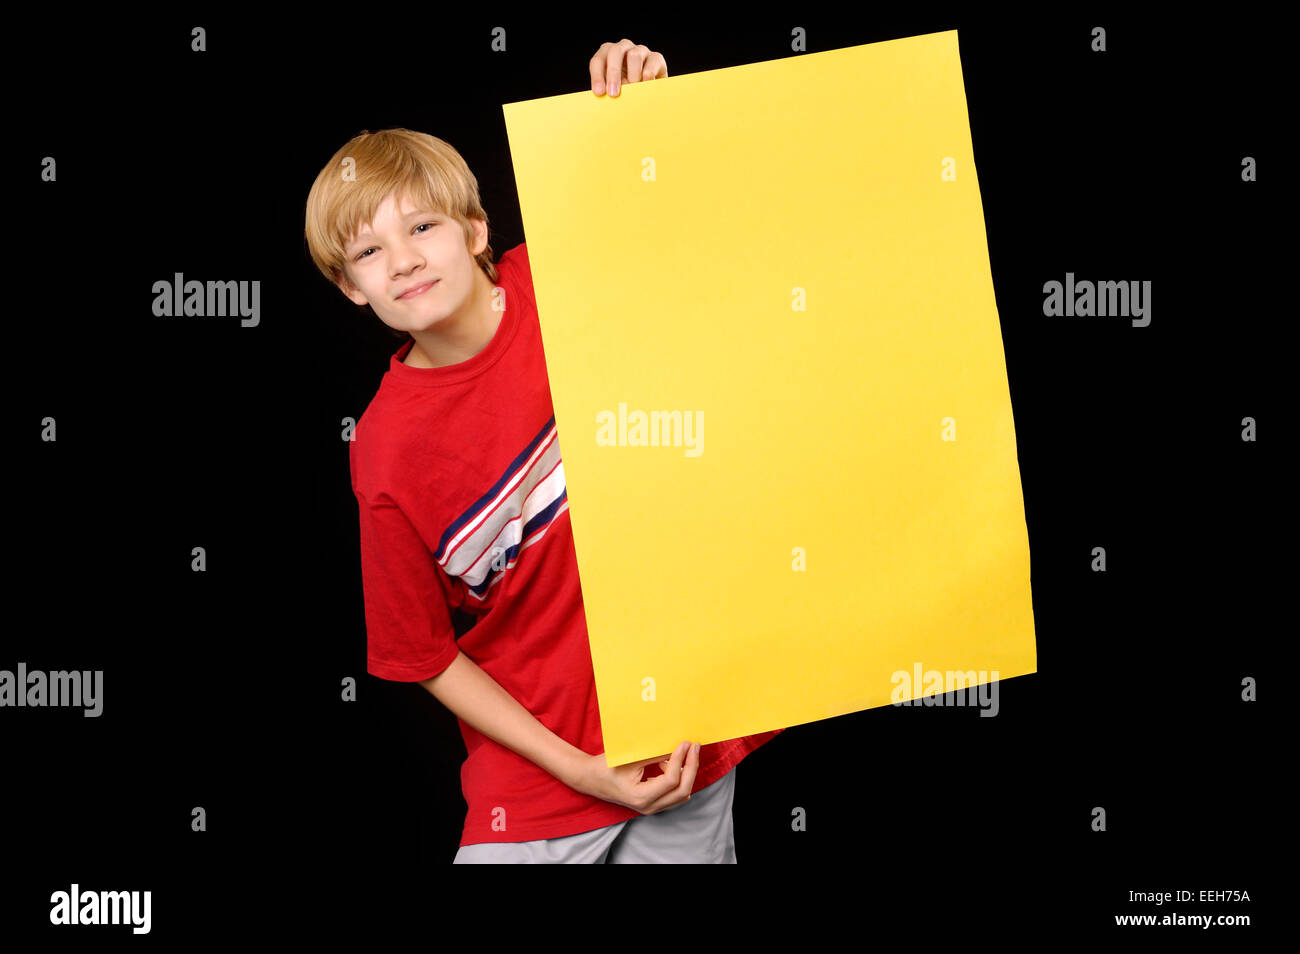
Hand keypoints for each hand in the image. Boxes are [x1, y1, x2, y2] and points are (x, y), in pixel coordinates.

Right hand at [569, 740, 700, 813]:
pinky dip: (679, 777)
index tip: (685, 743)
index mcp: (641, 796)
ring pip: (682, 793)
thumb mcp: (630, 758)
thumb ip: (654, 755)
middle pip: (683, 790)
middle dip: (691, 766)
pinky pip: (675, 793)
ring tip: (683, 752)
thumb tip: (676, 746)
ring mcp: (652, 807)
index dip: (681, 760)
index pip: (671, 780)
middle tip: (694, 747)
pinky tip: (670, 761)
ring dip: (686, 772)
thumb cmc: (606, 767)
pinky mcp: (654, 803)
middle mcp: (649, 806)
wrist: (591, 779)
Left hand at [590, 39, 667, 95]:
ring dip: (632, 75)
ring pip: (634, 55)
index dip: (597, 76)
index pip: (598, 61)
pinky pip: (652, 62)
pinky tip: (646, 86)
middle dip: (613, 73)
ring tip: (633, 89)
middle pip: (615, 52)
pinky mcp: (656, 58)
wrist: (650, 93)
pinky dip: (648, 76)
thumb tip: (609, 95)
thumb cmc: (627, 92)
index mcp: (608, 55)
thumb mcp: (615, 90)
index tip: (599, 93)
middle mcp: (623, 48)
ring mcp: (640, 51)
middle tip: (614, 94)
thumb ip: (609, 90)